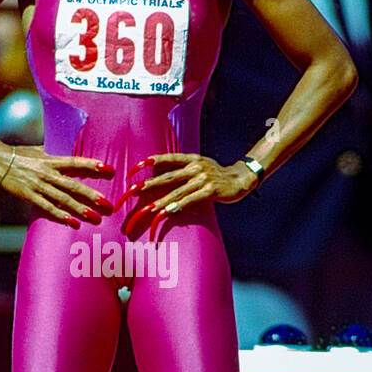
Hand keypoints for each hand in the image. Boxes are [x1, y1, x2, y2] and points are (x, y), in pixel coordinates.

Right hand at [0, 145, 116, 227]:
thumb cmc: (22, 154)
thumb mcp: (41, 149)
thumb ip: (57, 152)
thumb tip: (72, 148)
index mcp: (51, 160)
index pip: (75, 162)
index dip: (91, 165)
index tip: (108, 169)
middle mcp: (47, 173)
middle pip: (73, 186)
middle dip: (91, 195)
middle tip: (107, 204)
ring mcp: (39, 186)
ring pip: (63, 199)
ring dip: (80, 209)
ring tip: (95, 217)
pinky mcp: (30, 196)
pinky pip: (48, 208)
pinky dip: (61, 216)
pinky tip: (72, 223)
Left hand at [114, 154, 258, 238]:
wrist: (242, 178)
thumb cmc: (217, 175)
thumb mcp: (200, 165)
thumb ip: (183, 169)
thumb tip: (161, 174)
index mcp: (191, 159)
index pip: (166, 159)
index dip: (148, 163)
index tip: (132, 170)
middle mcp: (195, 167)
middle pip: (165, 178)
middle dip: (146, 186)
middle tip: (129, 192)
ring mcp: (203, 179)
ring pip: (175, 192)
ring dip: (158, 203)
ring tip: (145, 211)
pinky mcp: (210, 191)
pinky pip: (190, 200)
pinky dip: (178, 206)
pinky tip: (167, 212)